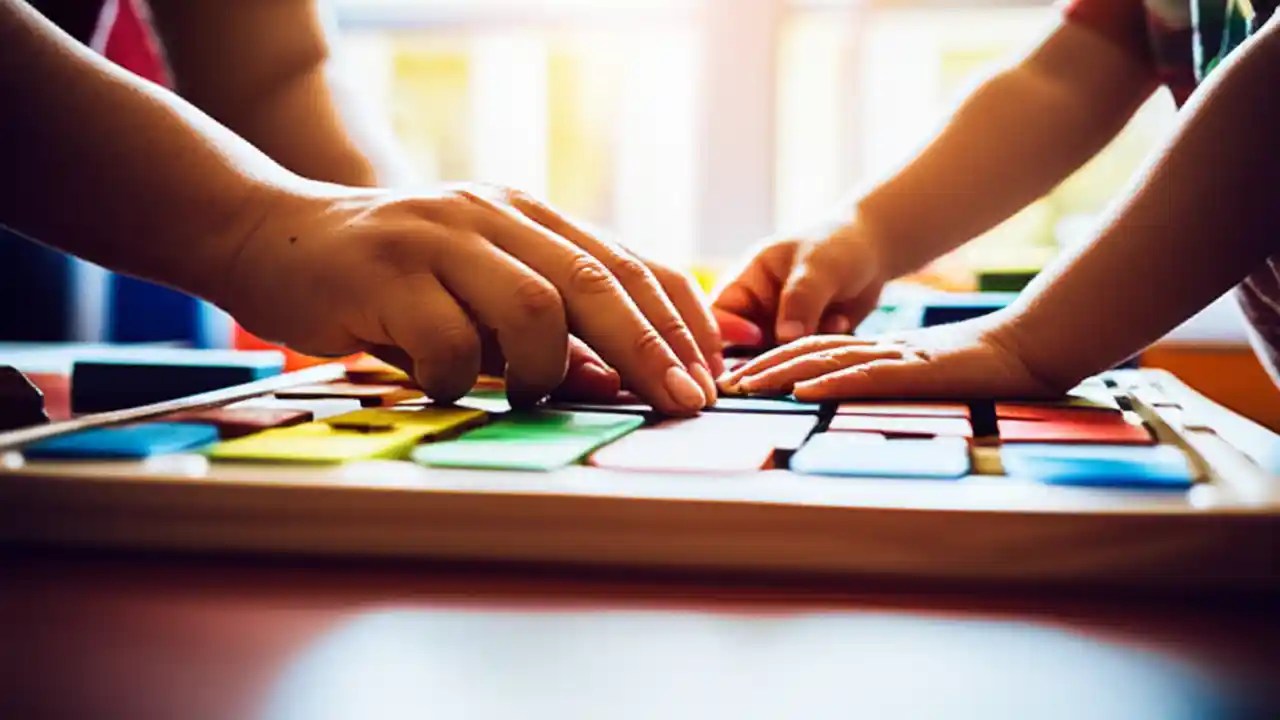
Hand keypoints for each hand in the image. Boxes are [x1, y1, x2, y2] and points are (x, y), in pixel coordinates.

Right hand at [217, 182, 720, 414]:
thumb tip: (618, 380)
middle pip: (597, 281)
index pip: (628, 261)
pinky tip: (438, 383)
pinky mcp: (383, 270)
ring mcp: (438, 236)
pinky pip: (449, 342)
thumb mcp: (478, 292)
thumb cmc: (395, 280)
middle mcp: (492, 213)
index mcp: (527, 214)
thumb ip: (544, 325)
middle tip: (683, 404)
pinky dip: (458, 379)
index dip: (677, 319)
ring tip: (524, 394)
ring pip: (532, 307)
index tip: (708, 375)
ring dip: (545, 369)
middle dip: (650, 349)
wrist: (274, 236)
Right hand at [712, 218, 889, 346]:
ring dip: (799, 352)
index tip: (757, 336)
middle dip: (765, 355)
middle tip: (792, 351)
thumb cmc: (838, 246)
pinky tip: (843, 321)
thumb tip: (785, 338)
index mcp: (745, 284)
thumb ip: (801, 299)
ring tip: (827, 325)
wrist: (873, 252)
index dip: (726, 332)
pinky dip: (821, 350)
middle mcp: (756, 313)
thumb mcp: (817, 265)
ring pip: (774, 361)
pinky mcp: (803, 348)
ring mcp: (779, 333)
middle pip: (738, 348)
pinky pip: (804, 363)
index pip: (716, 315)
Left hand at [717, 319, 1061, 401]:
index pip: (816, 353)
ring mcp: (896, 357)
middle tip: (726, 384)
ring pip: (829, 360)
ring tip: (748, 386)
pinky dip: (832, 382)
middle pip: (810, 353)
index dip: (777, 362)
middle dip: (766, 367)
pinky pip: (867, 374)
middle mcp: (879, 351)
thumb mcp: (923, 378)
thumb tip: (851, 400)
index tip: (741, 380)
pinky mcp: (917, 370)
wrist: (1025, 350)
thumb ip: (889, 383)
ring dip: (784, 373)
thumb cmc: (979, 370)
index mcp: (878, 353)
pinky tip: (803, 390)